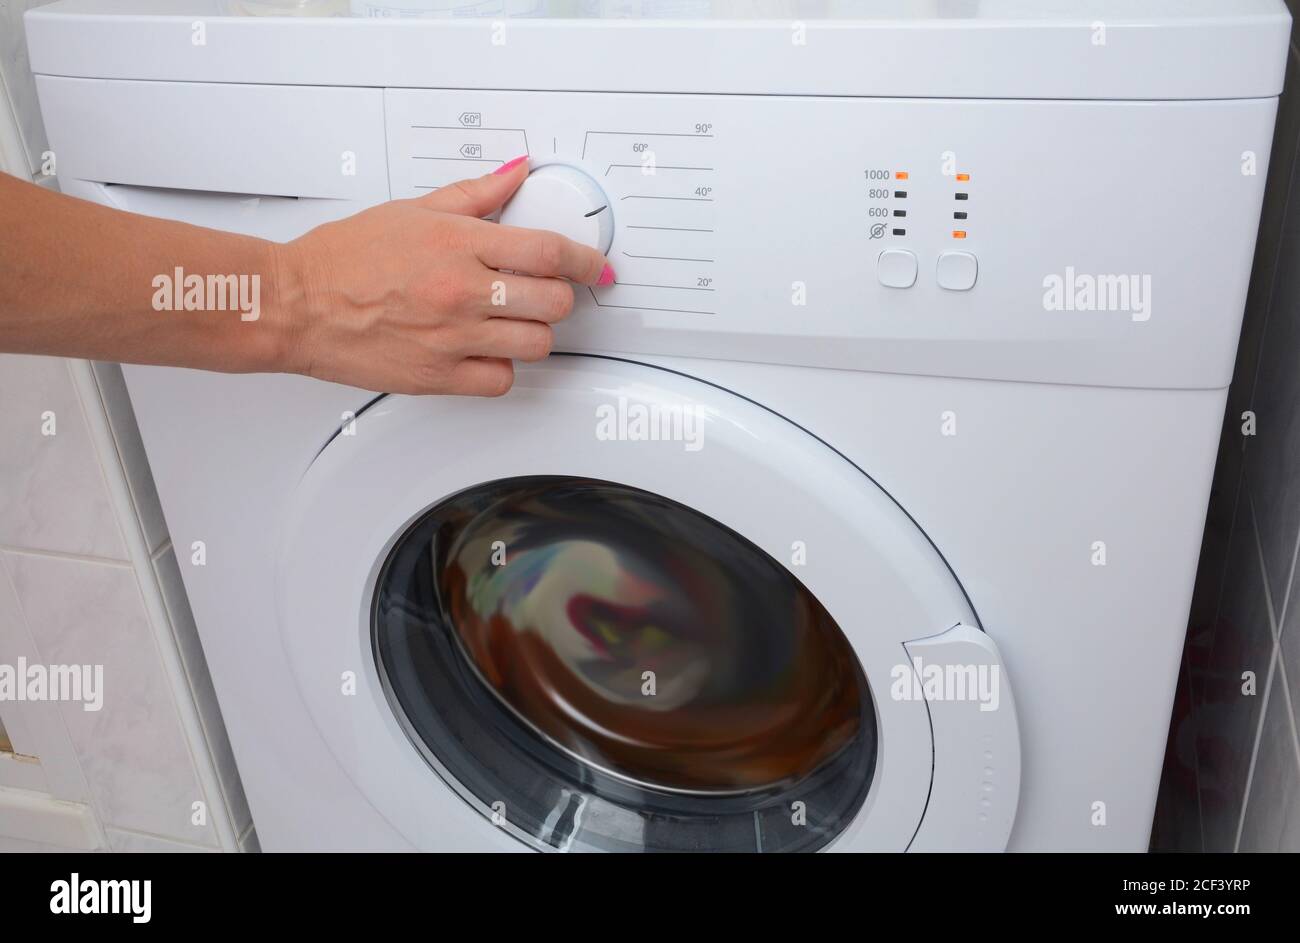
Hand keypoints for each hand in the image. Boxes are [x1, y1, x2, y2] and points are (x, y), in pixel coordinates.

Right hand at [269, 157, 612, 395]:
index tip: (594, 265)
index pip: (549, 252)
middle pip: (553, 301)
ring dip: (534, 332)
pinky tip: (486, 351)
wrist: (296, 303)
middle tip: (547, 292)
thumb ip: (475, 195)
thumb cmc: (343, 259)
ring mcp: (452, 337)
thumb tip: (516, 174)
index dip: (584, 260)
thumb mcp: (413, 210)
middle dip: (560, 296)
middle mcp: (461, 290)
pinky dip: (502, 368)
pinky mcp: (438, 376)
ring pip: (536, 343)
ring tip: (513, 321)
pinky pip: (501, 380)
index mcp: (458, 243)